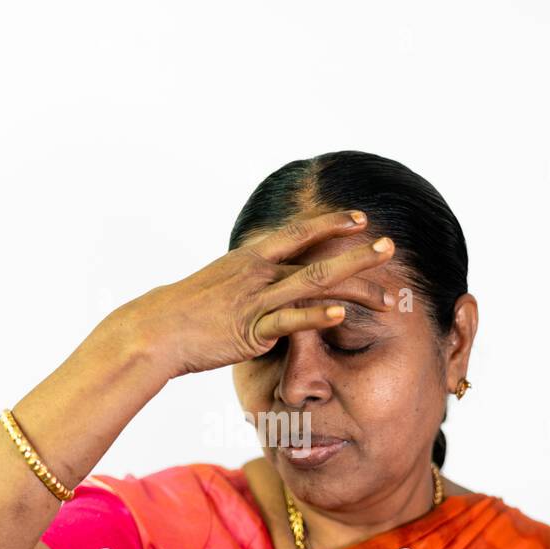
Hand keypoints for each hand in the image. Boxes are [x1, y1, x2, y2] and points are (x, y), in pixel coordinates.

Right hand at [112, 209, 396, 377]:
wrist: (158, 328)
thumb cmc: (191, 310)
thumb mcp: (224, 284)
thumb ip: (253, 280)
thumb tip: (272, 279)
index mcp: (253, 257)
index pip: (299, 233)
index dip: (332, 223)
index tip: (361, 219)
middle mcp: (259, 272)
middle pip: (318, 256)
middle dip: (358, 253)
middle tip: (390, 247)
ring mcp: (256, 300)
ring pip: (312, 285)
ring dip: (353, 285)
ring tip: (384, 294)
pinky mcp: (251, 330)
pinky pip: (289, 320)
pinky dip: (316, 316)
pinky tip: (341, 317)